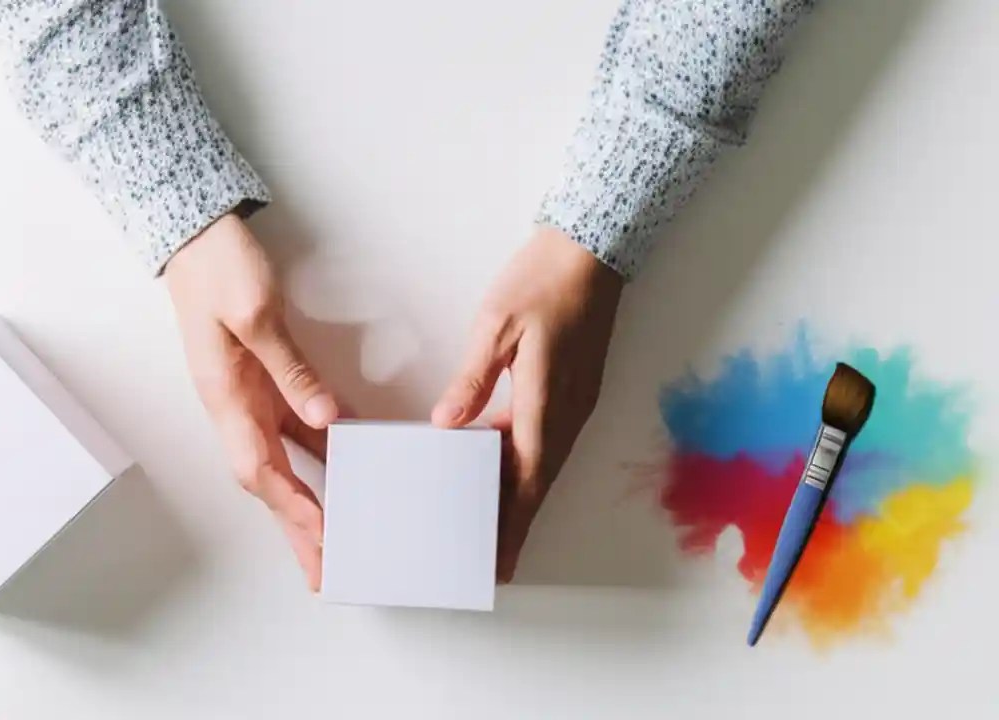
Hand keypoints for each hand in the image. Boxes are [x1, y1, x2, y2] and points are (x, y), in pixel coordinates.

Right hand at [166, 214, 339, 590]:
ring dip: (306, 505)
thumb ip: (289, 369)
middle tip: (323, 573)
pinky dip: (316, 459)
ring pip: (279, 465)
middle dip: (295, 530)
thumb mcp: (255, 313)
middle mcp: (233, 408)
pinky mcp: (262, 385)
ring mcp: (247, 399)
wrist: (198, 239)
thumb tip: (323, 418)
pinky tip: (342, 472)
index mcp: (225, 398)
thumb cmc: (220, 270)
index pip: (259, 468)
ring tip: (333, 543)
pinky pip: (291, 433)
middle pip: (267, 484)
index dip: (293, 505)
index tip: (323, 535)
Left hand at [432, 226, 622, 582]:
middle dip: (516, 523)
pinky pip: (548, 439)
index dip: (512, 522)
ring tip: (491, 525)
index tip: (499, 559)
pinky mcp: (574, 389)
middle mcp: (567, 412)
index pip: (527, 478)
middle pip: (539, 482)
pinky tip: (500, 465)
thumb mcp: (496, 327)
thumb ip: (472, 379)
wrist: (591, 250)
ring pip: (545, 462)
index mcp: (546, 401)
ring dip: (521, 495)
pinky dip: (526, 462)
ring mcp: (575, 401)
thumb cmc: (541, 283)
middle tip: (490, 560)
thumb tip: (447, 425)